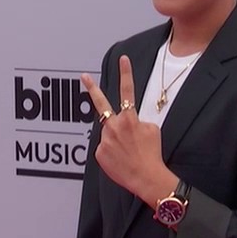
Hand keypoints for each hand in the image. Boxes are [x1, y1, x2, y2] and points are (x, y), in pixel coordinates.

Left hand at [82, 56, 176, 205]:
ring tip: (127, 152)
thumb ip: (137, 121)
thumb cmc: (152, 154)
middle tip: (84, 76)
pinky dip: (112, 153)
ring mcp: (105, 139)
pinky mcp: (99, 153)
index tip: (123, 60)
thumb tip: (128, 122)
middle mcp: (114, 126)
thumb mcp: (152, 130)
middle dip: (92, 88)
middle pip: (101, 103)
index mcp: (129, 118)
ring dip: (116, 140)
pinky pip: (105, 148)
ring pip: (108, 134)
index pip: (127, 90)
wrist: (146, 177)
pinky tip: (121, 160)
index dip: (125, 73)